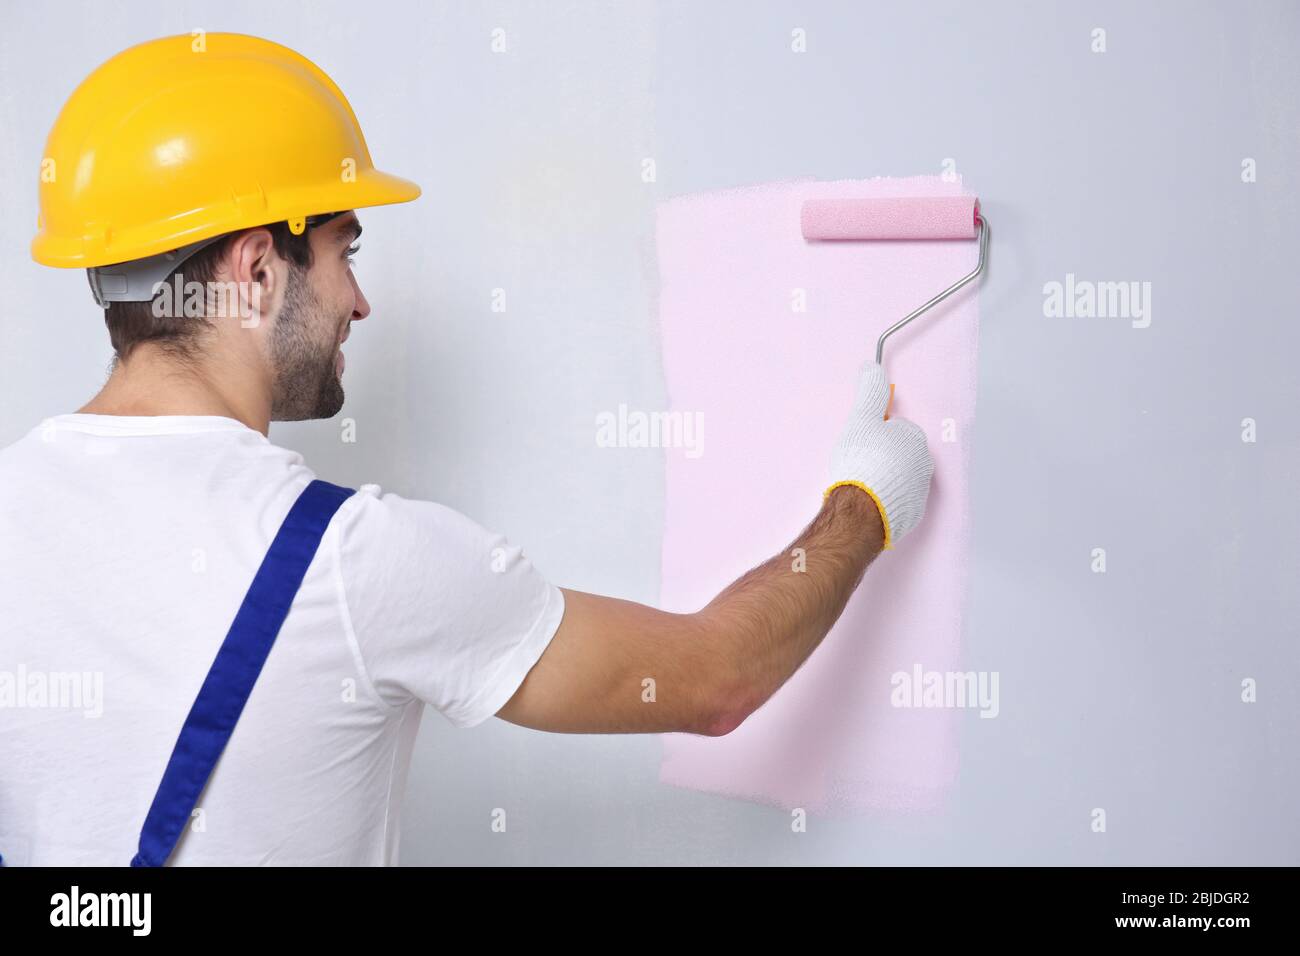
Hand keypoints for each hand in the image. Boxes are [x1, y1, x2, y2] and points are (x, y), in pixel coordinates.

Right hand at [825, 359, 933, 548]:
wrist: (861, 511)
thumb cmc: (861, 462)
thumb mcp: (862, 418)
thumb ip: (870, 392)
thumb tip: (872, 368)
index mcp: (914, 437)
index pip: (895, 428)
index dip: (875, 433)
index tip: (862, 443)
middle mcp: (924, 463)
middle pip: (900, 453)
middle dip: (882, 456)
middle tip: (860, 463)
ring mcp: (920, 490)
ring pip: (900, 477)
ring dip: (884, 478)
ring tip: (863, 484)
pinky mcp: (913, 514)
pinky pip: (899, 500)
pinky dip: (886, 499)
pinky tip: (870, 501)